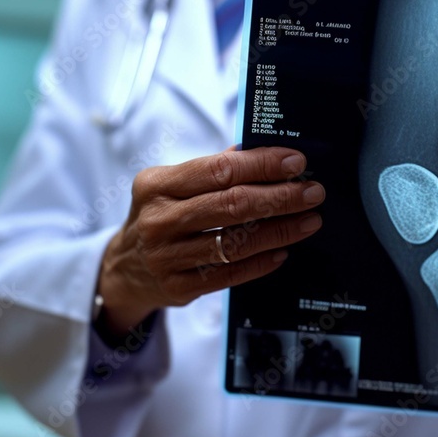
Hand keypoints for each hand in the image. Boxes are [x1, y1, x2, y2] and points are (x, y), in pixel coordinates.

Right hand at [97, 147, 324, 334]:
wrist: (124, 269)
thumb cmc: (160, 216)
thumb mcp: (171, 186)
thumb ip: (213, 169)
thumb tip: (261, 149)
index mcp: (156, 185)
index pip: (219, 169)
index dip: (262, 164)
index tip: (296, 162)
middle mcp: (158, 220)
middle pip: (232, 205)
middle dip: (280, 197)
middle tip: (312, 192)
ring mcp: (167, 257)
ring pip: (235, 242)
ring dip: (279, 230)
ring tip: (308, 221)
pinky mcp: (179, 287)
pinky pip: (231, 274)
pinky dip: (262, 261)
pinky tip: (283, 250)